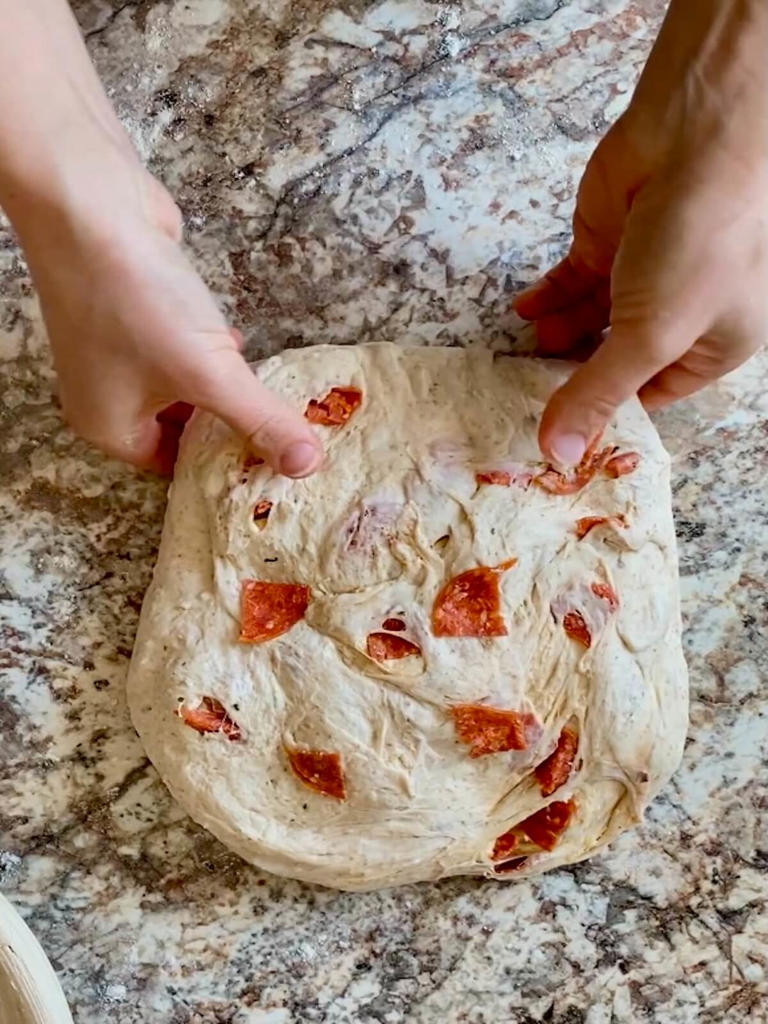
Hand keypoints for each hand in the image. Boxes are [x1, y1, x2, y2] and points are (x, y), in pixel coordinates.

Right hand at [15, 166, 322, 476]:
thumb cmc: (136, 303)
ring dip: (227, 386)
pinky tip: (240, 344)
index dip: (228, 467)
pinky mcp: (138, 311)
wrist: (89, 205)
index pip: (178, 468)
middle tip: (287, 431)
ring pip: (187, 385)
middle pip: (185, 428)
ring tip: (275, 393)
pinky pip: (184, 347)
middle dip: (233, 424)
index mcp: (111, 428)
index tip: (278, 465)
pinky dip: (213, 351)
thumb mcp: (208, 374)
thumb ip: (259, 419)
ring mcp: (121, 351)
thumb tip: (306, 464)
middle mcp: (109, 396)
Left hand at [515, 2, 767, 466]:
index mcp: (712, 347)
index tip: (556, 435)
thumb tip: (560, 455)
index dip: (605, 416)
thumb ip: (599, 393)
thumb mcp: (652, 333)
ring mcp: (640, 276)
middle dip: (573, 377)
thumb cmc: (699, 242)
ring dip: (555, 341)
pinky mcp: (606, 243)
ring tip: (521, 356)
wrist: (696, 136)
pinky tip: (522, 314)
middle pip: (614, 361)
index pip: (649, 398)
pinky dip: (547, 299)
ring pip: (589, 324)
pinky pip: (571, 283)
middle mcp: (678, 316)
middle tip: (526, 398)